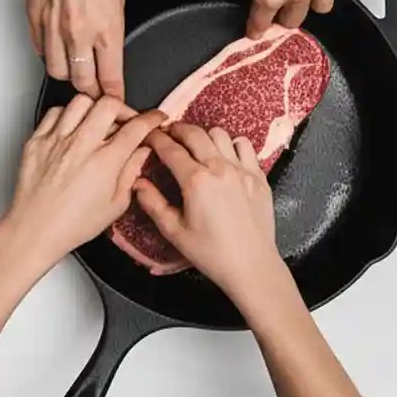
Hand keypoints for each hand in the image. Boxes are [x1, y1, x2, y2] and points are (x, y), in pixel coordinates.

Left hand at [4, 95, 166, 265]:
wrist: (35, 230)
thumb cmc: (73, 224)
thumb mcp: (115, 205)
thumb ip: (132, 172)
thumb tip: (142, 152)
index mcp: (105, 161)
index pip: (136, 127)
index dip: (151, 119)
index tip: (155, 119)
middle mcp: (81, 145)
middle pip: (109, 104)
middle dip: (123, 108)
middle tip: (125, 121)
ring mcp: (57, 140)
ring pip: (81, 102)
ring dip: (94, 109)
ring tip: (97, 123)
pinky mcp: (37, 141)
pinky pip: (55, 112)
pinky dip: (67, 115)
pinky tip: (72, 128)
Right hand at [27, 0, 125, 98]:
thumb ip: (111, 28)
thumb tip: (108, 49)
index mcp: (106, 28)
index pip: (111, 78)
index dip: (114, 96)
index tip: (116, 102)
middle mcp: (79, 32)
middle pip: (83, 82)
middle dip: (91, 90)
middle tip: (95, 89)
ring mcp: (54, 28)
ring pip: (58, 71)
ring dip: (68, 73)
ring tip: (75, 67)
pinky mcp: (34, 19)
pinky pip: (42, 50)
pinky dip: (50, 54)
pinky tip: (58, 46)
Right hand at [133, 124, 288, 299]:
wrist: (251, 265)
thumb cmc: (211, 253)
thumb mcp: (174, 232)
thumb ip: (153, 204)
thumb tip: (137, 183)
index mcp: (196, 182)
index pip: (171, 149)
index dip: (156, 139)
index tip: (149, 136)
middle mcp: (220, 168)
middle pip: (195, 134)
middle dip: (178, 130)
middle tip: (169, 135)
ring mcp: (242, 170)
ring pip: (220, 135)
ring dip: (204, 136)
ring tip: (197, 147)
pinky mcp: (258, 176)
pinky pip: (244, 146)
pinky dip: (231, 144)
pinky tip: (225, 156)